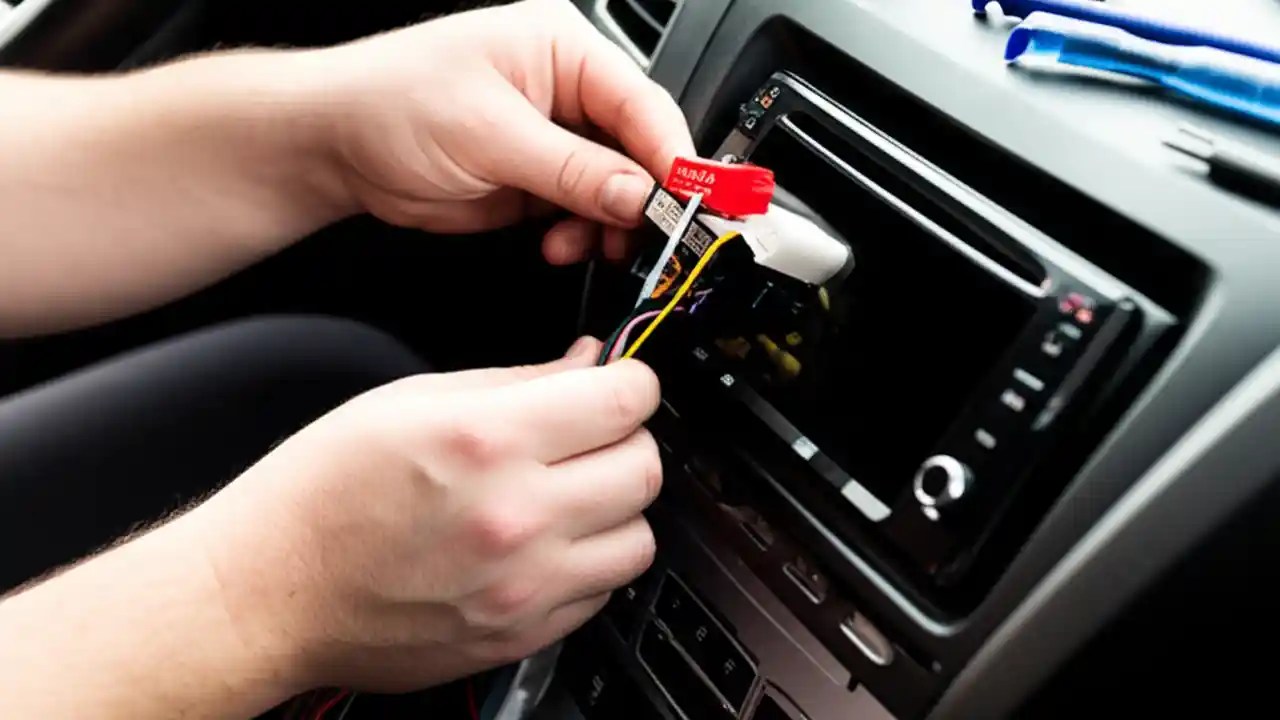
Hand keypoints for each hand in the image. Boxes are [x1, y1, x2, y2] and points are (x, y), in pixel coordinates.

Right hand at [185, 338, 662, 691]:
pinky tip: (545, 544)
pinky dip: (588, 563)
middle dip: (627, 440)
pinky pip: (602, 592)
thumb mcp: (408, 400)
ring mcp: (522, 585)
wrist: (268, 592)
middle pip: (645, 468)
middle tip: (591, 436)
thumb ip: (516, 380)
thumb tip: (586, 364)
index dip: (631, 380)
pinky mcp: (520, 635)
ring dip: (616, 509)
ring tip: (571, 495)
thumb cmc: (319, 492)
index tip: (622, 381)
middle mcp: (515, 516)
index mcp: (485, 440)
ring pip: (639, 538)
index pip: (625, 398)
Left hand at [309, 0, 694, 263]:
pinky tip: (560, 245)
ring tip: (588, 244)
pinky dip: (582, 234)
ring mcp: (552, 136)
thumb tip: (639, 195)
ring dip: (609, 224)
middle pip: (637, 148)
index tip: (691, 201)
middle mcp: (565, 88)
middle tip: (650, 238)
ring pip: (615, 187)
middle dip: (643, 197)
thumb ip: (573, 170)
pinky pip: (583, 211)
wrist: (334, 146)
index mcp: (562, 47)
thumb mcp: (491, 134)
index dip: (672, 155)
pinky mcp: (536, 178)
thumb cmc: (391, 103)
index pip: (642, 102)